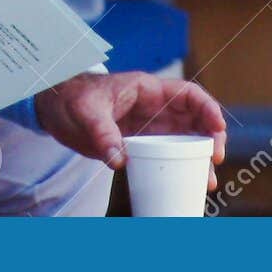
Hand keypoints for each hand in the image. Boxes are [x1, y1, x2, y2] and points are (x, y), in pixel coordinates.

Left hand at [34, 73, 226, 189]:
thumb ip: (102, 133)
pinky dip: (181, 167)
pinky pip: (168, 153)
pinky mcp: (141, 142)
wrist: (53, 108)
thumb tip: (119, 160)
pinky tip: (187, 183)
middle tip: (215, 160)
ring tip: (207, 181)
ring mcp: (150, 125)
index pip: (186, 93)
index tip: (217, 128)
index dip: (207, 108)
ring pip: (186, 139)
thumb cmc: (71, 98)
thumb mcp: (85, 112)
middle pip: (194, 118)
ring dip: (200, 157)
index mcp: (146, 89)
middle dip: (211, 137)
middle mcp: (154, 106)